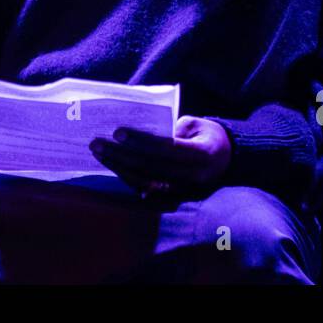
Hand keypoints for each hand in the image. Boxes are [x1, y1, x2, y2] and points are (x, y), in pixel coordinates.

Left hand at [89, 115, 231, 197]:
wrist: (226, 161)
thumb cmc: (206, 135)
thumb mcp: (195, 124)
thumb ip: (170, 129)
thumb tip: (138, 132)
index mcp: (203, 155)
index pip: (167, 148)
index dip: (141, 141)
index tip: (117, 132)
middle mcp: (194, 177)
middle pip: (151, 167)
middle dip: (121, 154)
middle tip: (97, 142)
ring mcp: (183, 191)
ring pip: (144, 181)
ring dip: (118, 167)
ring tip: (98, 152)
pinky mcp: (174, 198)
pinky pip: (145, 190)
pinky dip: (126, 178)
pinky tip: (110, 166)